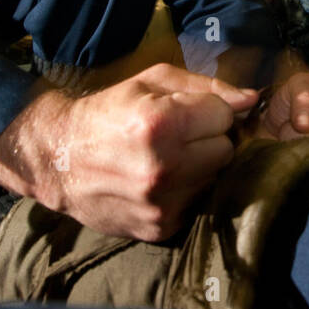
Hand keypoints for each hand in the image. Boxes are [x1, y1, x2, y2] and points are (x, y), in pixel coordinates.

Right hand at [0, 63, 260, 241]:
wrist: (58, 159)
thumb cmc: (107, 111)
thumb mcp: (152, 82)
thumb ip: (207, 87)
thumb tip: (251, 99)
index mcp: (161, 124)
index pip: (225, 116)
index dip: (208, 111)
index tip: (186, 113)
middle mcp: (163, 168)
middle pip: (225, 150)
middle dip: (208, 139)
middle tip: (179, 136)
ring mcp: (162, 203)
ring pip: (214, 178)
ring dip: (199, 167)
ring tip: (168, 158)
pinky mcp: (160, 227)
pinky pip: (197, 203)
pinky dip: (185, 191)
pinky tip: (159, 180)